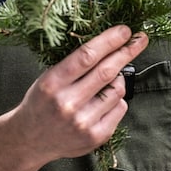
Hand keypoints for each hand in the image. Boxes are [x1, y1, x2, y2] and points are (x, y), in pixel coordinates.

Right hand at [9, 26, 148, 164]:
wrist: (30, 140)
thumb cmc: (41, 103)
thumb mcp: (47, 78)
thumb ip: (73, 65)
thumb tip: (108, 44)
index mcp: (52, 83)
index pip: (86, 56)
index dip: (109, 40)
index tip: (124, 30)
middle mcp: (68, 103)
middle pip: (106, 71)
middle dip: (127, 52)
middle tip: (139, 40)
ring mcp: (83, 122)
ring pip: (117, 90)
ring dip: (119, 78)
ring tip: (108, 80)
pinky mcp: (96, 136)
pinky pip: (120, 108)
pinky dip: (117, 99)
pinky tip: (103, 101)